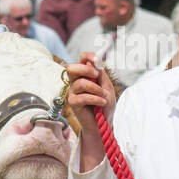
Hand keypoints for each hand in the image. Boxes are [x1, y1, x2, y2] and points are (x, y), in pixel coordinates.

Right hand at [65, 52, 116, 171]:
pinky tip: (102, 103)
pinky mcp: (73, 103)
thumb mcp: (107, 87)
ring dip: (97, 89)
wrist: (104, 123)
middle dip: (87, 70)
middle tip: (97, 77)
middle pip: (71, 68)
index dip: (87, 56)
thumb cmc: (105, 104)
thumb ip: (101, 75)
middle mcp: (75, 82)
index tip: (97, 59)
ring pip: (80, 83)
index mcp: (85, 75)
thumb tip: (96, 61)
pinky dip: (96, 99)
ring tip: (104, 97)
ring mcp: (72, 92)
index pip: (81, 60)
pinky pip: (83, 97)